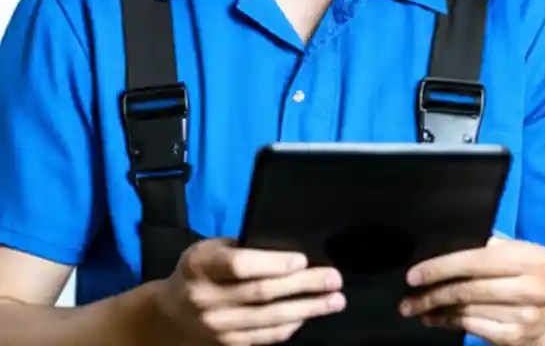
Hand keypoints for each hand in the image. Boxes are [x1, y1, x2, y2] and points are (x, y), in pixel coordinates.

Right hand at [152, 237, 345, 344]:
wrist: (170, 314)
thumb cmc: (201, 271)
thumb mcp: (209, 249)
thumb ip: (243, 247)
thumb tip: (290, 247)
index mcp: (201, 266)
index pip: (239, 266)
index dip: (273, 263)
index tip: (303, 260)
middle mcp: (206, 298)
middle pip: (262, 293)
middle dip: (304, 285)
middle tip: (334, 279)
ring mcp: (217, 325)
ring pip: (269, 319)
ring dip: (308, 309)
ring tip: (335, 301)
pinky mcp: (227, 343)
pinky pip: (265, 337)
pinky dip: (290, 326)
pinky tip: (310, 315)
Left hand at [401, 236, 544, 345]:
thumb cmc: (532, 273)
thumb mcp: (523, 252)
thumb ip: (496, 245)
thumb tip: (451, 240)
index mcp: (533, 259)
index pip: (478, 261)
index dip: (443, 268)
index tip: (415, 275)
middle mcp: (534, 287)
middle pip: (470, 290)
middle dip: (433, 294)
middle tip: (407, 298)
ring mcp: (527, 316)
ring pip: (468, 311)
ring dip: (437, 310)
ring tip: (416, 308)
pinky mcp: (517, 337)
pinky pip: (474, 328)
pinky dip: (450, 323)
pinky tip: (436, 319)